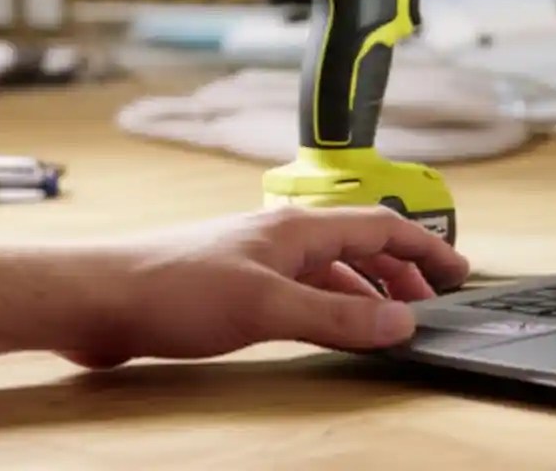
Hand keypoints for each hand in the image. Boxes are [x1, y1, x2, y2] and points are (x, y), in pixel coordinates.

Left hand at [62, 206, 469, 368]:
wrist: (97, 299)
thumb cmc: (171, 288)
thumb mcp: (267, 307)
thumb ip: (338, 318)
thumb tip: (399, 323)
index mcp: (297, 228)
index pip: (381, 227)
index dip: (425, 249)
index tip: (458, 272)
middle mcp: (282, 237)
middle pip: (361, 246)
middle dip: (403, 271)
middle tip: (432, 300)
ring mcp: (258, 260)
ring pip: (332, 270)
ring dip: (368, 291)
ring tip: (392, 319)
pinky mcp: (235, 287)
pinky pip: (303, 291)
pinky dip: (332, 307)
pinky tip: (331, 328)